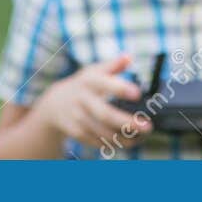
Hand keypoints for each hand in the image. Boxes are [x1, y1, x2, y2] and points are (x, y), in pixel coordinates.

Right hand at [34, 54, 149, 151]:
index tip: (138, 94)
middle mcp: (82, 100)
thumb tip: (128, 57)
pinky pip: (96, 141)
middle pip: (104, 114)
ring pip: (101, 132)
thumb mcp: (95, 71)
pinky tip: (129, 142)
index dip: (120, 88)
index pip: (105, 83)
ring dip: (123, 137)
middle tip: (147, 127)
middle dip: (126, 122)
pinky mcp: (76, 132)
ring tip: (142, 136)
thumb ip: (113, 65)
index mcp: (89, 81)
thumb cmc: (83, 84)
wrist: (55, 104)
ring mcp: (77, 118)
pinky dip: (113, 144)